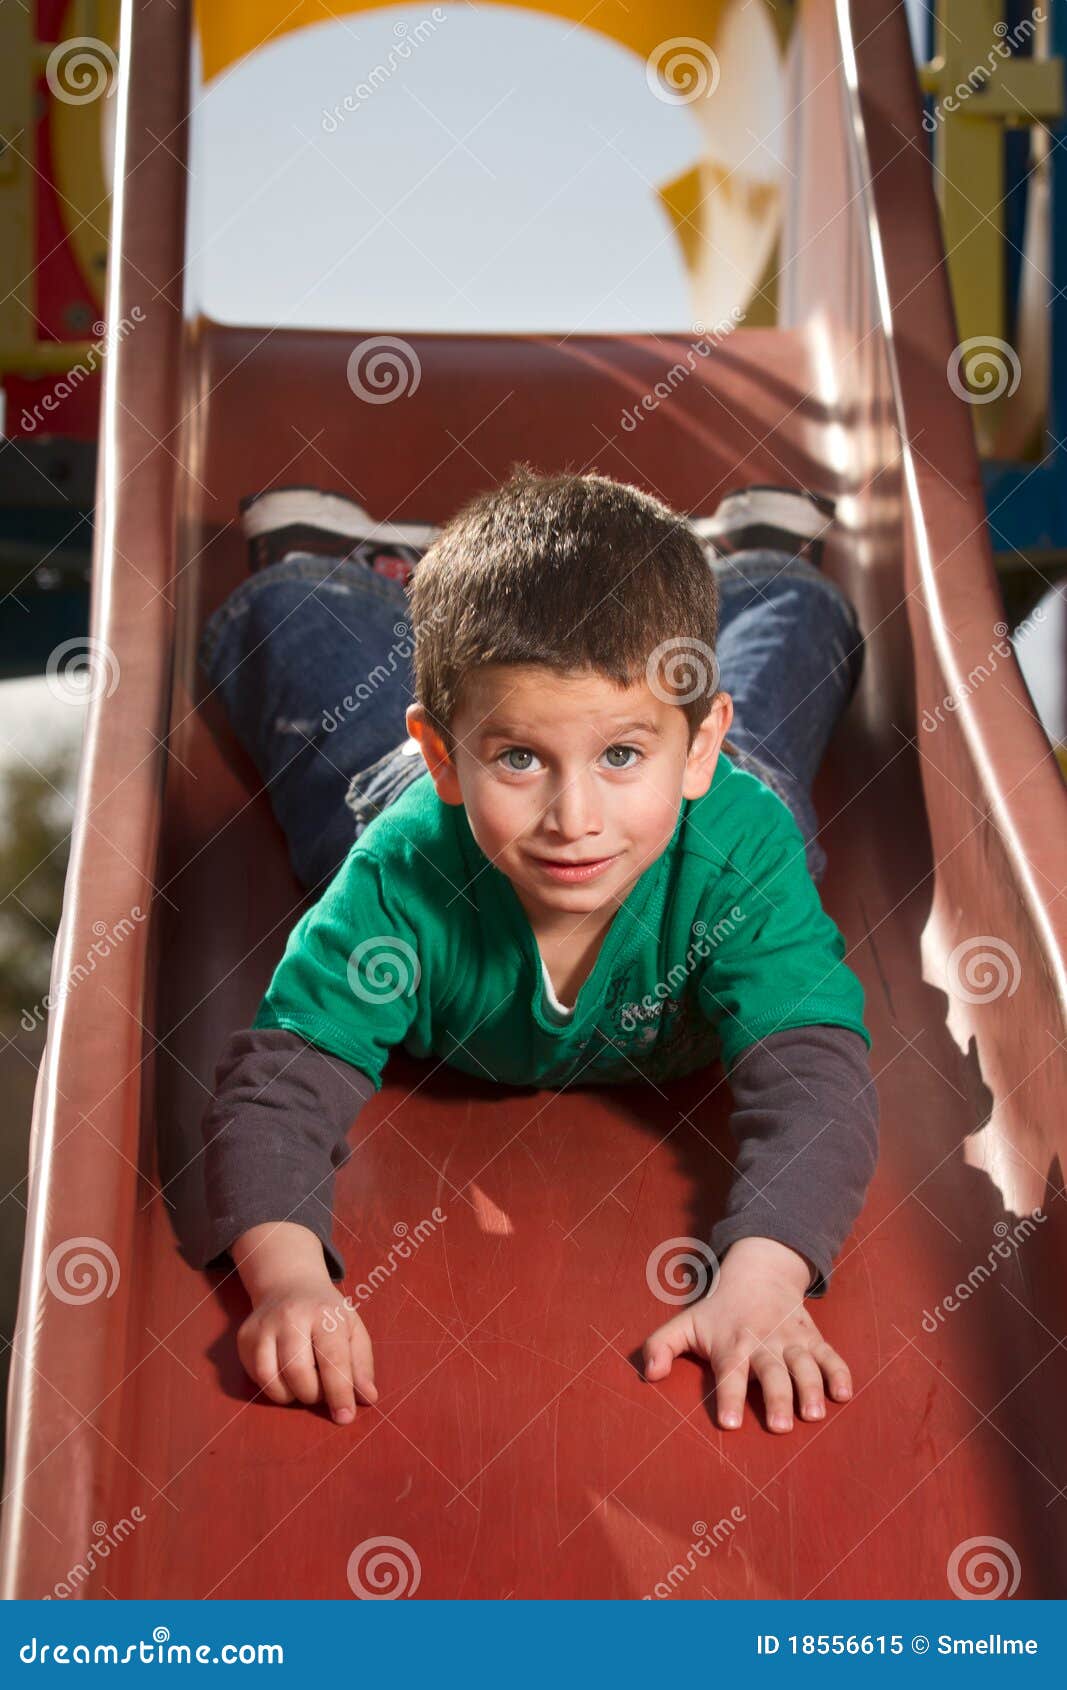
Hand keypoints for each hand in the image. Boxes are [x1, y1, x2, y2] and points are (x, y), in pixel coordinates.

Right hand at [229, 1221, 377, 1424]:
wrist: (290, 1285)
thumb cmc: (327, 1314)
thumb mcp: (353, 1330)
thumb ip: (362, 1365)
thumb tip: (368, 1398)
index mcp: (325, 1314)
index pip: (333, 1359)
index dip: (340, 1392)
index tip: (345, 1417)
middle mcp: (291, 1317)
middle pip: (299, 1373)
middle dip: (313, 1394)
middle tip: (321, 1390)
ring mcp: (264, 1326)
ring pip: (272, 1380)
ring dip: (291, 1395)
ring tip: (303, 1384)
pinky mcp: (245, 1338)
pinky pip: (257, 1378)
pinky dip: (274, 1388)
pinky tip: (285, 1376)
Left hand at [641, 1236, 851, 1432]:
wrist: (759, 1271)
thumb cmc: (718, 1309)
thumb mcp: (685, 1323)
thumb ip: (661, 1346)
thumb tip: (648, 1374)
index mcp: (732, 1344)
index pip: (729, 1373)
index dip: (730, 1398)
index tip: (730, 1424)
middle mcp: (763, 1342)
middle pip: (772, 1372)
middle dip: (776, 1399)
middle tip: (778, 1427)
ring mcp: (791, 1340)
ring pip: (804, 1366)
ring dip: (810, 1389)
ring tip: (812, 1415)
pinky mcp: (813, 1339)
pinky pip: (830, 1356)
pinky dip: (839, 1373)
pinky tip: (844, 1395)